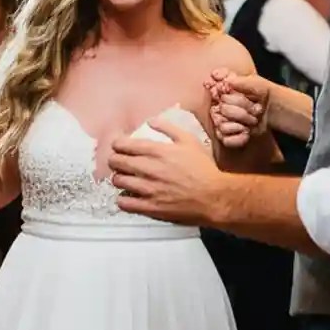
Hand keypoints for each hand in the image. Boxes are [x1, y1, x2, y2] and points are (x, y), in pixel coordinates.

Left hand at [108, 117, 226, 225]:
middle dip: (114, 160)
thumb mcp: (189, 141)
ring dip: (118, 178)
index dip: (117, 144)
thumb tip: (151, 121)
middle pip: (117, 162)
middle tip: (118, 162)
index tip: (119, 146)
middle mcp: (149, 169)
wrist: (215, 197)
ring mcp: (148, 189)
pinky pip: (124, 203)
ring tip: (125, 179)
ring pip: (118, 181)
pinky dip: (122, 199)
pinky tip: (128, 196)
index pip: (123, 145)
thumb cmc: (204, 168)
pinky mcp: (150, 208)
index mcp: (157, 151)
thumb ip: (168, 128)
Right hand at [205, 69, 269, 147]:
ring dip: (241, 123)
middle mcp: (222, 106)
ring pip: (222, 126)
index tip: (244, 96)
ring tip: (253, 120)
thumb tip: (227, 81)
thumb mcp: (258, 83)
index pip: (216, 92)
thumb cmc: (266, 95)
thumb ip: (242, 81)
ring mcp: (225, 121)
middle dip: (241, 111)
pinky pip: (225, 139)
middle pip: (222, 109)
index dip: (231, 97)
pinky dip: (237, 138)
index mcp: (225, 91)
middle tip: (255, 109)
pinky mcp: (230, 136)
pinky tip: (247, 132)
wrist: (277, 111)